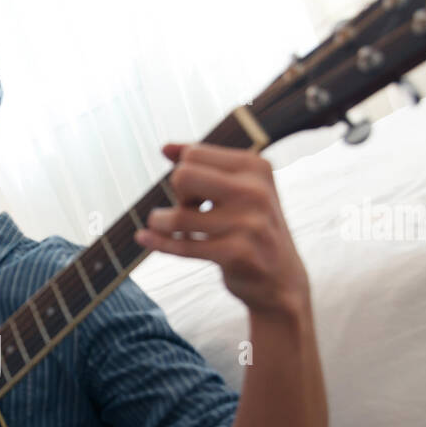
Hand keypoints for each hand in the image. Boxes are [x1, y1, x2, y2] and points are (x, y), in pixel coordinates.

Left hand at [135, 143, 310, 316]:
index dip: (184, 173)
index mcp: (256, 166)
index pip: (193, 154)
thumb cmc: (251, 227)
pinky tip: (144, 238)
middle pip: (183, 176)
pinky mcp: (236, 253)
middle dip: (178, 195)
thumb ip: (204, 165)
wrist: (281, 278)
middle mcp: (255, 191)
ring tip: (169, 228)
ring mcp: (248, 223)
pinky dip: (159, 242)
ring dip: (163, 223)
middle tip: (189, 211)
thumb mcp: (239, 189)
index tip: (196, 194)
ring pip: (179, 216)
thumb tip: (165, 147)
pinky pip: (183, 246)